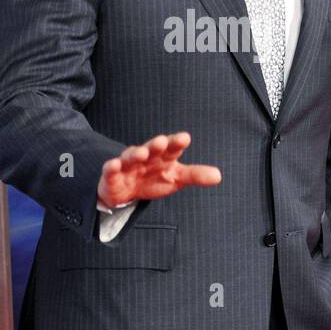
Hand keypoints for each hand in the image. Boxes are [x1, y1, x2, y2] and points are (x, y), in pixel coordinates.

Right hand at [97, 131, 220, 208]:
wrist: (126, 191)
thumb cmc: (154, 177)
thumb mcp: (176, 177)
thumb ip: (195, 175)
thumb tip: (219, 176)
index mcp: (163, 156)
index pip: (172, 148)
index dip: (176, 143)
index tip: (184, 138)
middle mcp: (146, 156)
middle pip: (152, 148)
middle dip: (156, 145)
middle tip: (162, 141)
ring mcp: (128, 164)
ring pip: (132, 156)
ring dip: (136, 153)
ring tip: (142, 153)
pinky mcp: (113, 174)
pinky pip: (111, 169)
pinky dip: (112, 167)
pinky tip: (115, 165)